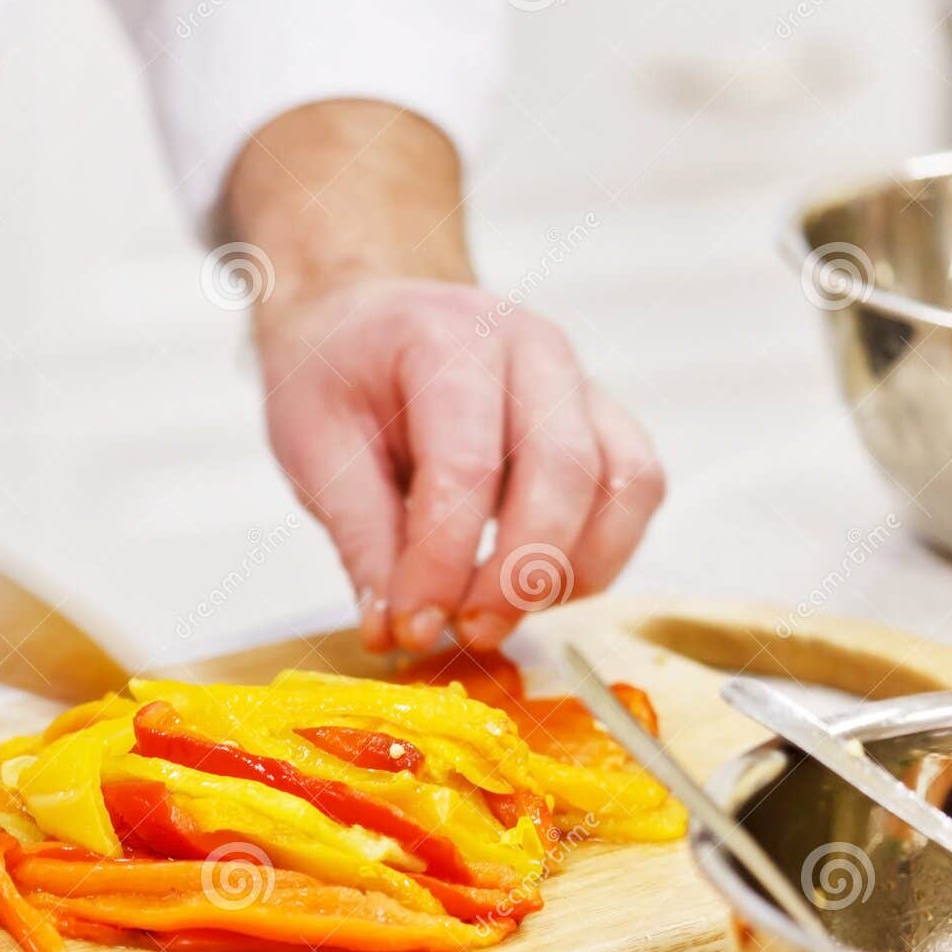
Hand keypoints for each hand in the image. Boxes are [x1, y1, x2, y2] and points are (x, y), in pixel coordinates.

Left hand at [257, 276, 664, 652]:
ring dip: (573, 571)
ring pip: (624, 483)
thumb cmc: (339, 374)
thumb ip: (361, 539)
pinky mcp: (604, 420)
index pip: (465, 465)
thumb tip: (395, 630)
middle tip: (469, 633)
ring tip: (502, 613)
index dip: (443, 562)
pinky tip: (539, 586)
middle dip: (520, 575)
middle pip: (564, 471)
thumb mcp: (314, 448)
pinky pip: (636, 490)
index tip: (413, 626)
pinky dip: (600, 553)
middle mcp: (531, 348)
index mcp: (447, 339)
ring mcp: (579, 380)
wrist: (368, 318)